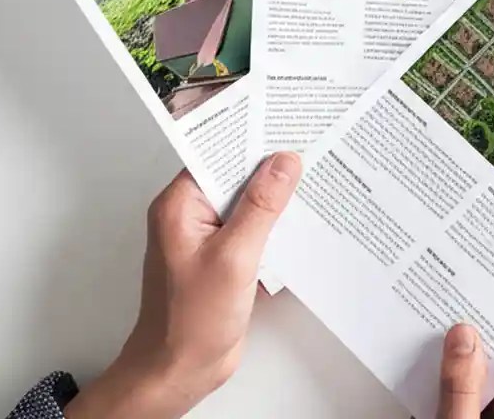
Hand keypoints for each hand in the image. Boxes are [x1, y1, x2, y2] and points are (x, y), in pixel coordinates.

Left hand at [65, 152, 302, 418]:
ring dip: (278, 199)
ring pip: (249, 202)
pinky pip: (254, 229)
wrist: (179, 370)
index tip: (287, 124)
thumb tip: (283, 163)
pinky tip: (301, 225)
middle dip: (272, 167)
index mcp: (180, 206)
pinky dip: (276, 227)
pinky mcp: (225, 257)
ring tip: (313, 183)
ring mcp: (209, 237)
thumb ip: (261, 207)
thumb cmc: (190, 322)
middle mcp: (191, 215)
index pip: (217, 152)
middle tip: (311, 150)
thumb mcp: (234, 257)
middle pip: (236, 174)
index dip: (252, 137)